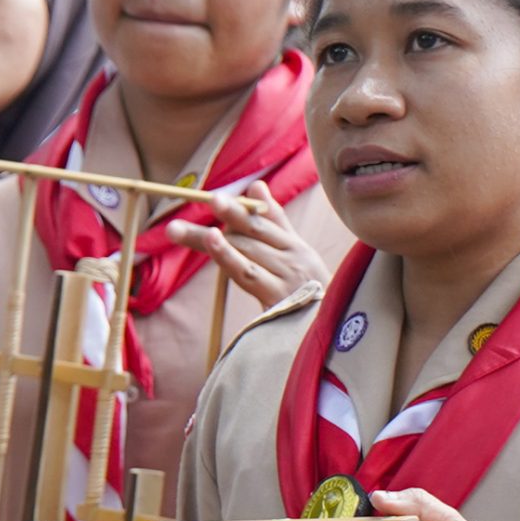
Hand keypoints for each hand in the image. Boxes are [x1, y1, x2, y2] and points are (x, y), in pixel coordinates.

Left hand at [166, 182, 328, 310]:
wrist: (331, 335)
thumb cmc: (310, 294)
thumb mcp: (296, 257)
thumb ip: (275, 221)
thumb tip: (256, 185)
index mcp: (297, 247)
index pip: (264, 220)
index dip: (240, 208)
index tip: (213, 198)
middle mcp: (294, 258)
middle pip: (252, 231)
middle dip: (226, 214)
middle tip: (202, 199)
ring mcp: (287, 278)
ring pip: (247, 250)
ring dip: (215, 237)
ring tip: (189, 226)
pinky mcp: (278, 300)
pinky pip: (248, 274)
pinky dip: (228, 256)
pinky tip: (212, 241)